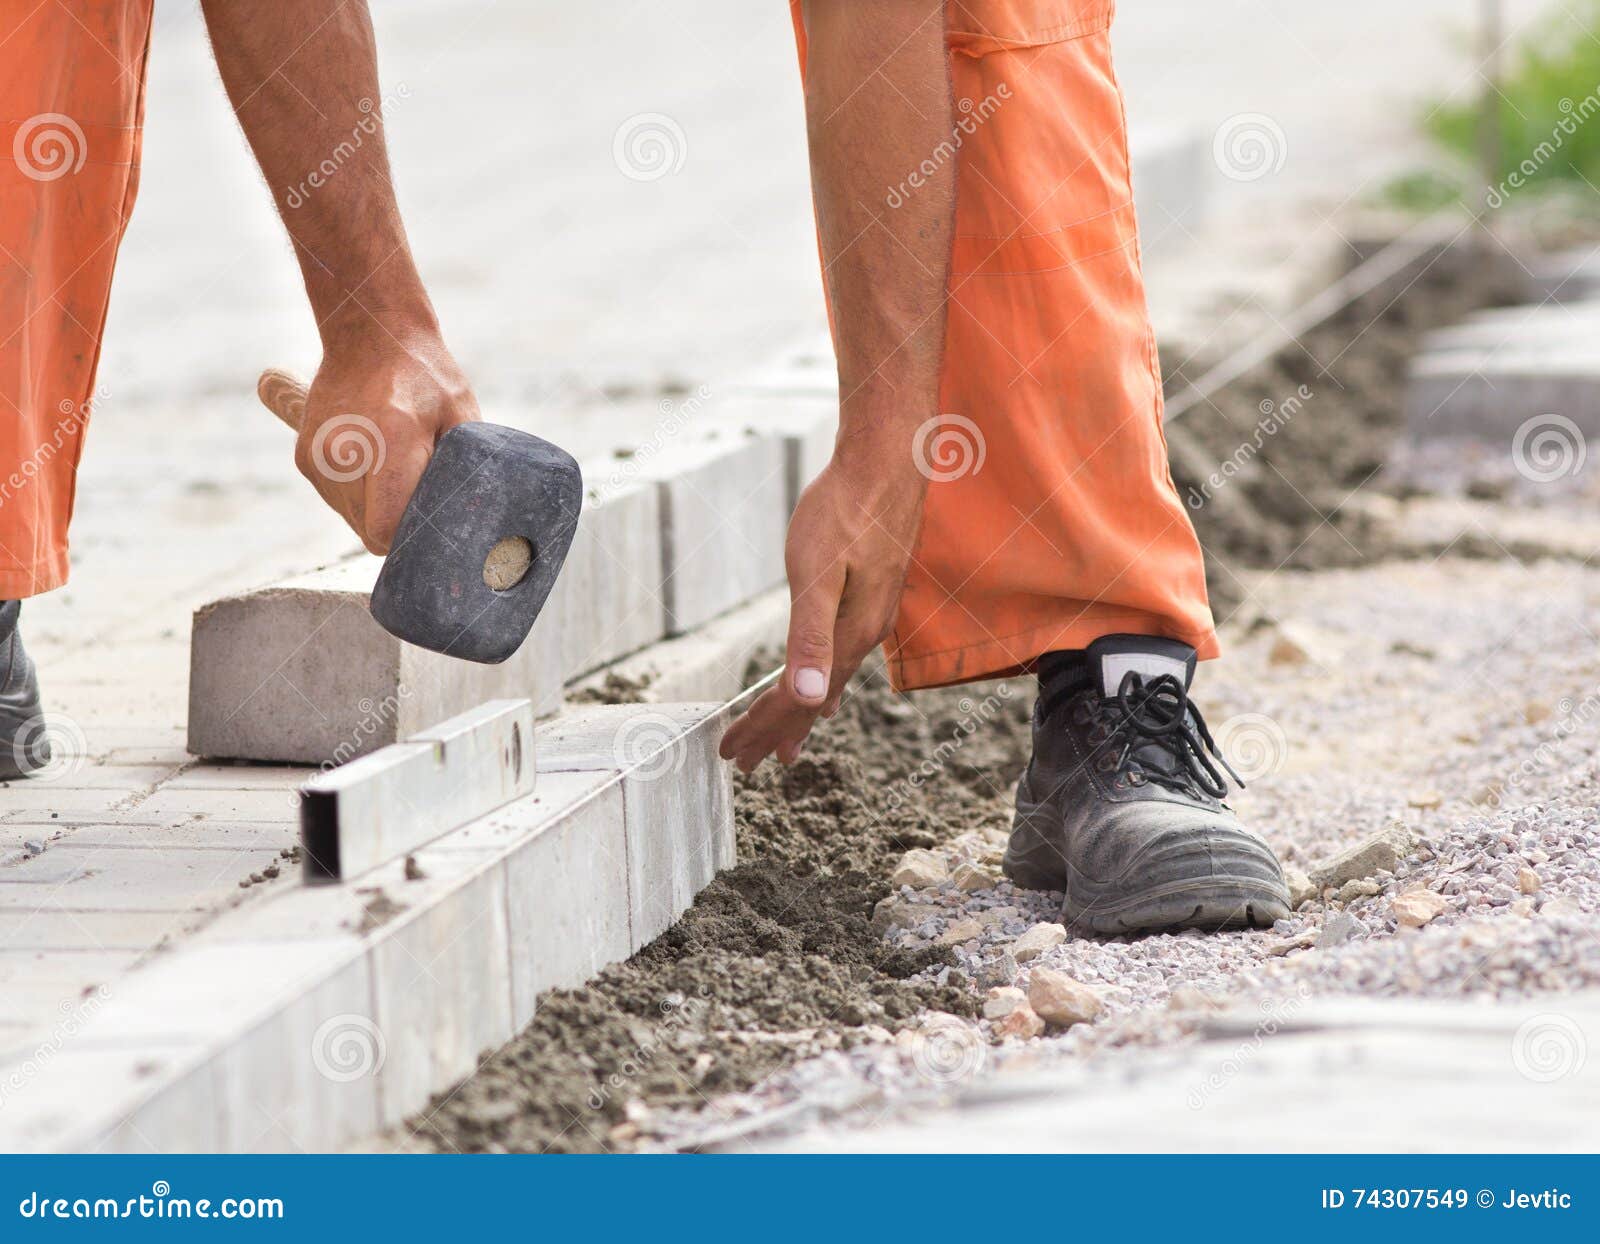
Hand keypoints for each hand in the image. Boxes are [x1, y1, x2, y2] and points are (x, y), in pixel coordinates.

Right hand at [295, 320, 479, 553]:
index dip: (412, 537)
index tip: (432, 524)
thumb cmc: (426, 378)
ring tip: (397, 469)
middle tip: (421, 490)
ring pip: (354, 521)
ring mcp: (318, 457)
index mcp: (390, 440)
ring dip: (378, 510)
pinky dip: (360, 496)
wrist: (370, 334)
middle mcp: (344, 452)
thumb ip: (464, 474)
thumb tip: (470, 525)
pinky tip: (376, 463)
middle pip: (371, 531)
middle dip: (400, 523)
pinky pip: (339, 503)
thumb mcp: (462, 418)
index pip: (386, 527)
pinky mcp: (304, 459)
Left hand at [719, 438, 927, 770]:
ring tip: (786, 742)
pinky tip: (823, 687)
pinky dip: (822, 683)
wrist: (887, 461)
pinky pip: (841, 657)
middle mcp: (865, 634)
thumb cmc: (845, 511)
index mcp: (849, 635)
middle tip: (746, 763)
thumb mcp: (817, 574)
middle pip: (814, 699)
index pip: (798, 700)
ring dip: (801, 713)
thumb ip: (809, 638)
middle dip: (778, 732)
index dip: (763, 728)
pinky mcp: (871, 595)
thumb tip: (806, 699)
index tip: (731, 754)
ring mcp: (871, 615)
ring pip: (829, 680)